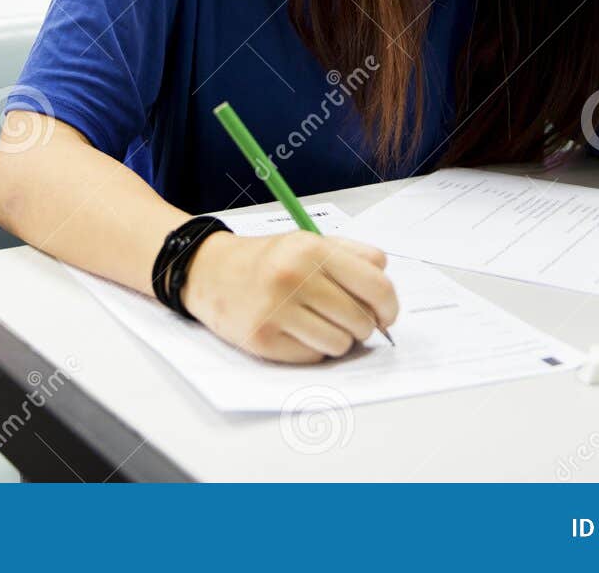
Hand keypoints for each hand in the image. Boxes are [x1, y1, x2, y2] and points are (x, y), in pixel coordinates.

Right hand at [181, 231, 398, 362]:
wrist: (209, 271)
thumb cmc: (267, 259)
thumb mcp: (308, 241)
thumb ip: (353, 255)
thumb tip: (386, 287)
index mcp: (311, 249)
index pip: (376, 286)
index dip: (389, 307)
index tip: (386, 315)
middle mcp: (293, 277)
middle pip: (361, 321)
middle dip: (362, 326)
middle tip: (346, 318)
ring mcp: (276, 310)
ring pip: (340, 344)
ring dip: (337, 340)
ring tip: (318, 324)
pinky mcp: (263, 340)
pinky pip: (313, 357)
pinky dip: (312, 349)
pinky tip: (296, 331)